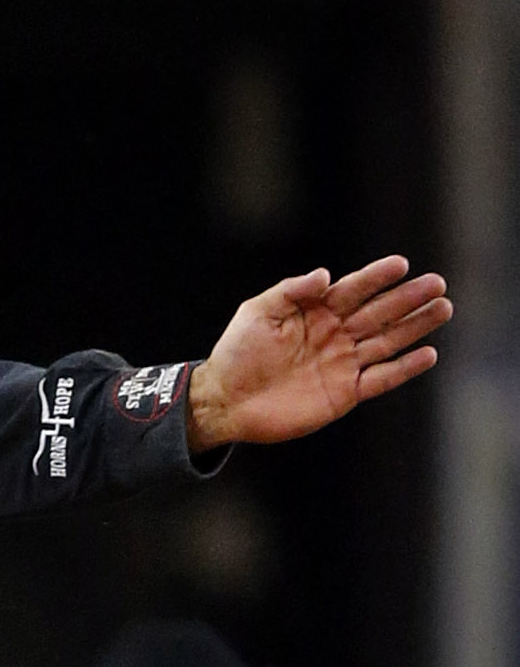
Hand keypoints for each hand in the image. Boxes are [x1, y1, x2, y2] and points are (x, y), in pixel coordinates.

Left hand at [187, 258, 449, 451]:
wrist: (223, 402)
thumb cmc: (237, 353)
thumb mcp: (258, 313)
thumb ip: (291, 291)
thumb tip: (326, 275)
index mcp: (319, 311)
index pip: (356, 288)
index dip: (377, 277)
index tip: (400, 265)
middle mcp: (337, 334)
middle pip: (381, 312)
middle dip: (409, 298)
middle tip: (437, 283)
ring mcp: (343, 363)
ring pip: (388, 341)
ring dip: (416, 326)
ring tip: (443, 308)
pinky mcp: (344, 393)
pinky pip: (381, 379)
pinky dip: (404, 368)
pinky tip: (428, 354)